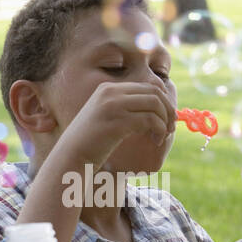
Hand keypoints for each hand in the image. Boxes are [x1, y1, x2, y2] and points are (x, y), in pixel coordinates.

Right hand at [56, 80, 176, 169]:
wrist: (71, 156)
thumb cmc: (90, 142)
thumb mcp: (106, 118)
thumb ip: (125, 109)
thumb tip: (155, 108)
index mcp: (108, 88)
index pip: (147, 86)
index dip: (163, 100)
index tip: (167, 118)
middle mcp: (111, 92)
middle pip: (154, 92)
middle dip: (167, 109)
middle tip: (170, 127)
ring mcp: (113, 105)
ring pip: (154, 104)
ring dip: (164, 121)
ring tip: (162, 136)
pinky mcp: (118, 121)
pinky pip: (149, 120)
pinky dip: (158, 130)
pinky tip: (155, 140)